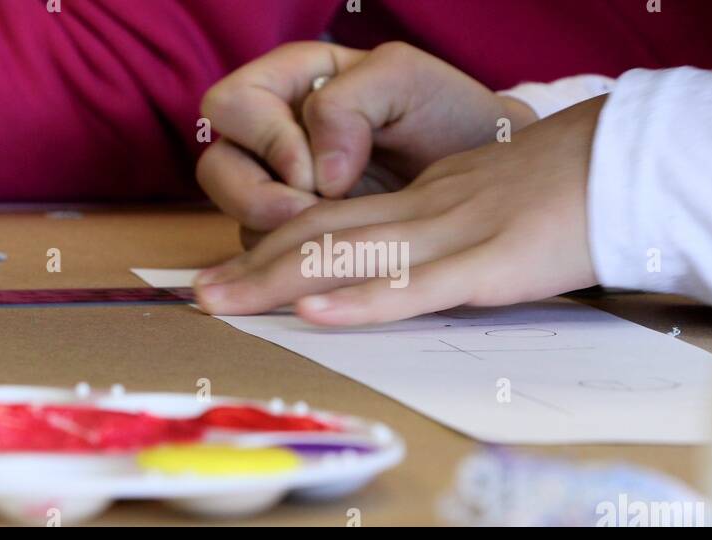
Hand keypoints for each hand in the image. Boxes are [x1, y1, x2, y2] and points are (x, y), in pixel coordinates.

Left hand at [194, 96, 605, 325]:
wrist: (630, 162)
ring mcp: (454, 235)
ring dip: (279, 282)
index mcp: (423, 198)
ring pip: (351, 258)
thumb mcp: (488, 195)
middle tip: (198, 295)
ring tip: (222, 302)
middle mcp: (423, 212)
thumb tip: (406, 252)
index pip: (334, 220)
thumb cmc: (566, 184)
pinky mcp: (492, 263)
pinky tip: (316, 310)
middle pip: (322, 237)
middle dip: (254, 268)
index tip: (230, 272)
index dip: (274, 246)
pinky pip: (416, 286)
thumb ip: (444, 222)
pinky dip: (362, 301)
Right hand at [196, 41, 536, 242]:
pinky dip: (295, 274)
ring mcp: (288, 193)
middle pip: (219, 170)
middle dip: (258, 200)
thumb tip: (316, 174)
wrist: (492, 170)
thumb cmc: (448, 114)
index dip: (267, 141)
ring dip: (276, 242)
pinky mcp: (309, 242)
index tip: (316, 173)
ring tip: (324, 250)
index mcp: (289, 85)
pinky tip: (318, 285)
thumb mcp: (405, 80)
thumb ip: (350, 102)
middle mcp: (276, 140)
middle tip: (307, 214)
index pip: (233, 106)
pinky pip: (277, 263)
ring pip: (242, 222)